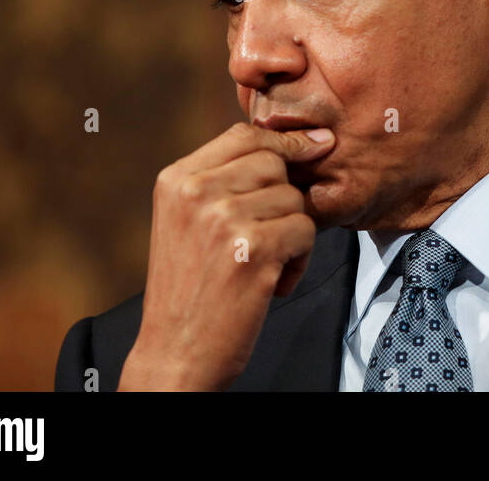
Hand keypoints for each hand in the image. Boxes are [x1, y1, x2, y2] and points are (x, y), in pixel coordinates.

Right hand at [118, 123, 335, 390]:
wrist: (175, 353)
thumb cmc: (192, 288)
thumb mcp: (188, 221)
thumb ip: (225, 180)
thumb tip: (301, 142)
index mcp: (176, 179)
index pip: (245, 135)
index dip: (284, 141)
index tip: (313, 146)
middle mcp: (195, 192)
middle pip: (275, 163)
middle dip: (284, 199)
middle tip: (264, 238)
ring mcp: (223, 219)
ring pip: (294, 199)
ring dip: (292, 234)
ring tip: (262, 266)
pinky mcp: (254, 249)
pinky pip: (305, 231)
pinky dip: (299, 261)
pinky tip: (271, 284)